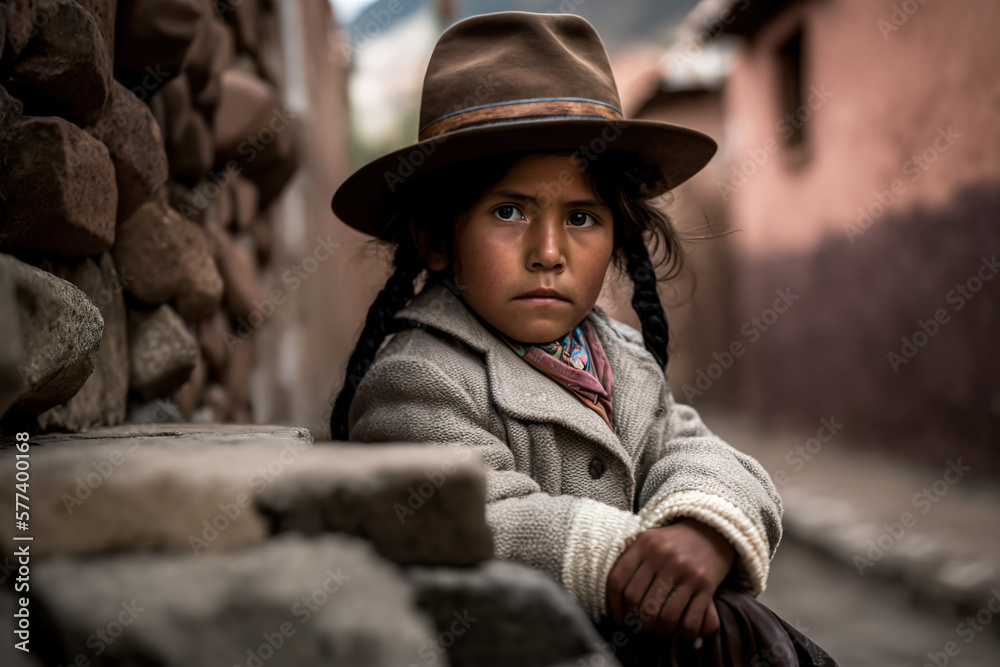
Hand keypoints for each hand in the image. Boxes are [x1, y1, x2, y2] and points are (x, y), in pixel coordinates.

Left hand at [606, 518, 735, 638]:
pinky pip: (691, 620)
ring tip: (658, 630)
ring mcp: (686, 571)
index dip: (614, 606)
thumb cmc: (675, 541)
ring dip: (659, 630)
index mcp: (644, 544)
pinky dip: (684, 633)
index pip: (617, 581)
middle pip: (638, 601)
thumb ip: (629, 555)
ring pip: (664, 615)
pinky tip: (680, 631)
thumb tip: (613, 581)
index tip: (619, 619)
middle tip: (639, 628)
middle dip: (637, 622)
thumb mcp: (649, 538)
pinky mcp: (706, 584)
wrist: (712, 530)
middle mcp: (663, 556)